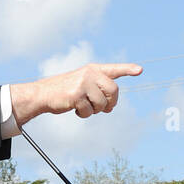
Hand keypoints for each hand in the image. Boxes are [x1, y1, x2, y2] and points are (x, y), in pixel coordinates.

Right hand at [11, 63, 141, 124]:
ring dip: (95, 111)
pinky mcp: (76, 95)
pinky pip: (89, 111)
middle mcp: (90, 74)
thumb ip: (98, 90)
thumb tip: (112, 107)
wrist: (44, 94)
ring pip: (102, 103)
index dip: (127, 69)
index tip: (139, 70)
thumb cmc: (65, 91)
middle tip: (106, 109)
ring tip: (84, 107)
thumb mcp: (82, 84)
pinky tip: (75, 109)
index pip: (114, 69)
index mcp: (93, 69)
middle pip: (113, 91)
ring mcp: (83, 83)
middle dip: (111, 103)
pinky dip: (84, 115)